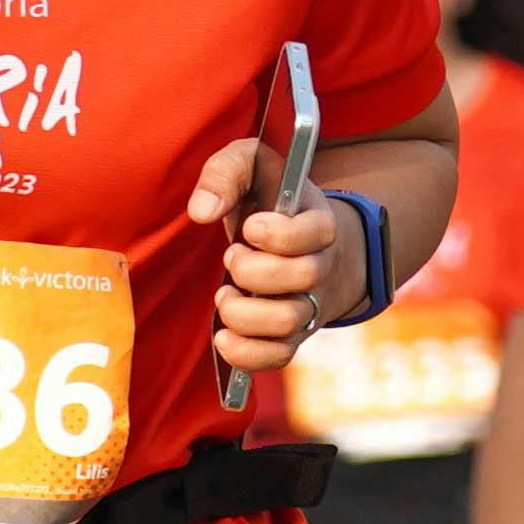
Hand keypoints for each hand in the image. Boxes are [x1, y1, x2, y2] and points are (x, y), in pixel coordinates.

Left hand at [186, 139, 350, 377]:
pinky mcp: (291, 334)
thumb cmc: (267, 197)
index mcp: (319, 222)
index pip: (313, 233)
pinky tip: (223, 335)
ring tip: (224, 295)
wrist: (294, 239)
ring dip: (244, 312)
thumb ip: (226, 172)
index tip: (249, 227)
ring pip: (289, 322)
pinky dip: (246, 354)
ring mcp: (309, 304)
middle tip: (232, 255)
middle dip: (254, 270)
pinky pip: (278, 356)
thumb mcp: (252, 166)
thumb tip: (201, 210)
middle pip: (303, 278)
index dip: (276, 234)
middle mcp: (321, 266)